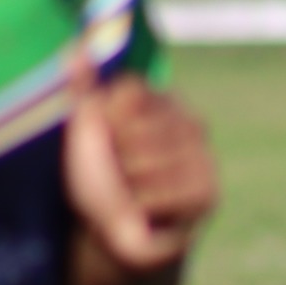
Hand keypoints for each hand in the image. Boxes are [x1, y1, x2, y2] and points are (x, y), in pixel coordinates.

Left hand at [63, 55, 218, 272]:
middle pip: (135, 126)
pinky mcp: (209, 192)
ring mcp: (204, 157)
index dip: (105, 117)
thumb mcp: (83, 129)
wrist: (113, 233)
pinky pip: (162, 191)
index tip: (103, 137)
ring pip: (147, 160)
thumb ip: (82, 89)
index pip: (130, 90)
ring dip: (126, 185)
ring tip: (130, 194)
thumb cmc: (95, 178)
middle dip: (114, 155)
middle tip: (118, 173)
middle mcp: (191, 123)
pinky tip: (146, 212)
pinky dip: (143, 205)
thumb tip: (76, 51)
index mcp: (163, 101)